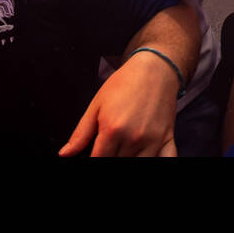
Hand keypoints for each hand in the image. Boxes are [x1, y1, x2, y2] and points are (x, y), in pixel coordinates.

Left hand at [59, 50, 177, 156]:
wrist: (156, 67)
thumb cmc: (126, 82)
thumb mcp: (97, 104)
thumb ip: (80, 133)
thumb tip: (65, 154)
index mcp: (112, 129)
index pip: (99, 161)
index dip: (95, 160)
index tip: (97, 153)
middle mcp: (133, 138)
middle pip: (117, 164)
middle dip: (110, 157)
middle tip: (110, 146)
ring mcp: (153, 140)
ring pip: (138, 165)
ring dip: (128, 160)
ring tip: (123, 150)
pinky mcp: (168, 138)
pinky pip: (168, 161)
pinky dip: (159, 162)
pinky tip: (145, 156)